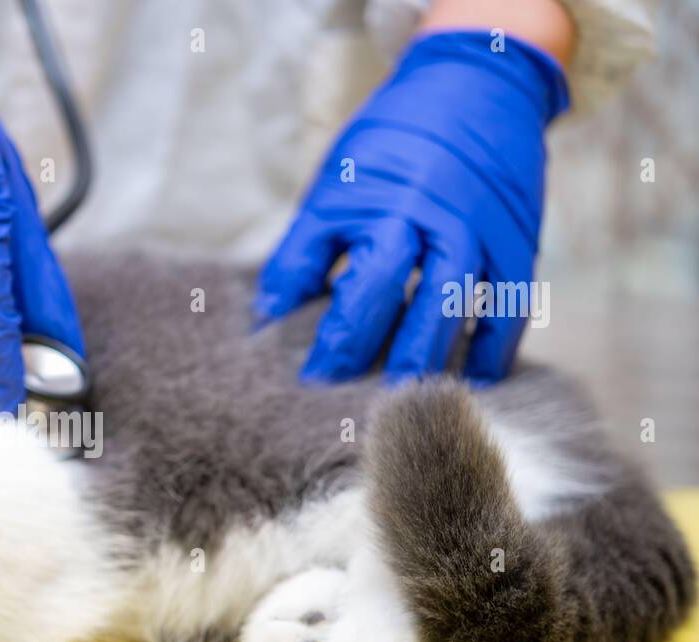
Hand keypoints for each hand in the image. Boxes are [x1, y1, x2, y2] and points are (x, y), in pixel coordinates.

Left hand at [256, 31, 568, 383]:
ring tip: (405, 411)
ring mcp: (476, 229)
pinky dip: (493, 350)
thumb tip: (266, 323)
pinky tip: (472, 383)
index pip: (342, 287)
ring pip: (451, 309)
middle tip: (351, 413)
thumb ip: (301, 257)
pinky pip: (509, 309)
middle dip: (368, 358)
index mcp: (372, 203)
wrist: (476, 85)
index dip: (326, 344)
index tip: (308, 387)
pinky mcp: (518, 242)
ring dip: (426, 365)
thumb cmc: (389, 148)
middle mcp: (424, 216)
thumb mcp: (333, 188)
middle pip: (394, 300)